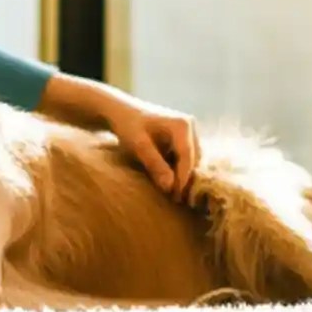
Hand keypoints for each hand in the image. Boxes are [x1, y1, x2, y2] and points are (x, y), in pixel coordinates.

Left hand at [36, 73, 197, 202]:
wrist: (117, 110)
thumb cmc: (126, 125)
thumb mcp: (138, 145)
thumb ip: (154, 164)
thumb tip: (170, 187)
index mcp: (182, 125)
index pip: (188, 157)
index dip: (183, 179)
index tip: (176, 197)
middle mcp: (190, 126)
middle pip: (193, 160)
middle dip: (185, 179)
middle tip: (175, 201)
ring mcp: (187, 132)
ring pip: (191, 160)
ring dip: (182, 176)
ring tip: (172, 195)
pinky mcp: (182, 138)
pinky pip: (184, 158)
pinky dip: (178, 169)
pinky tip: (168, 182)